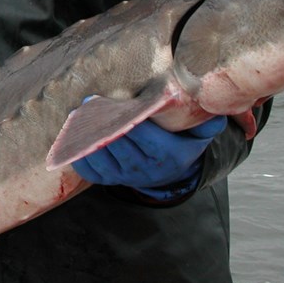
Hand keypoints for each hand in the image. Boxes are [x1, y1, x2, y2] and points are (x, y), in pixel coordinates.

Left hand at [72, 116, 226, 200]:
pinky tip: (73, 136)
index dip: (128, 121)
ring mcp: (125, 177)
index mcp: (168, 156)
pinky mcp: (109, 180)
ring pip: (102, 158)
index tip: (115, 103)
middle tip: (89, 102)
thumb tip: (210, 105)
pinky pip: (91, 171)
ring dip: (86, 137)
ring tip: (78, 114)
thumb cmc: (183, 142)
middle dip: (103, 124)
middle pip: (120, 146)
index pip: (145, 138)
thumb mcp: (200, 132)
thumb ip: (207, 120)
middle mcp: (145, 170)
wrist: (170, 172)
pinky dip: (79, 155)